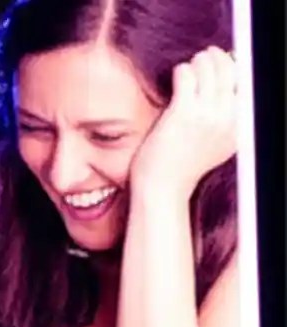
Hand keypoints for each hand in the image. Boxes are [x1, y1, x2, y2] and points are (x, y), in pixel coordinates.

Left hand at [131, 47, 236, 196]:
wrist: (163, 187)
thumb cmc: (183, 164)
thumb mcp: (217, 143)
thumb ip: (226, 119)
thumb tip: (228, 86)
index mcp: (240, 127)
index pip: (246, 85)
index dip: (236, 68)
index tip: (227, 61)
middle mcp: (228, 120)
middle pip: (231, 71)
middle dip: (218, 58)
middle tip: (206, 55)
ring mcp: (206, 116)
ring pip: (210, 69)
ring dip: (199, 61)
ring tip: (191, 65)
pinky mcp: (183, 114)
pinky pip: (187, 76)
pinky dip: (183, 70)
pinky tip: (178, 75)